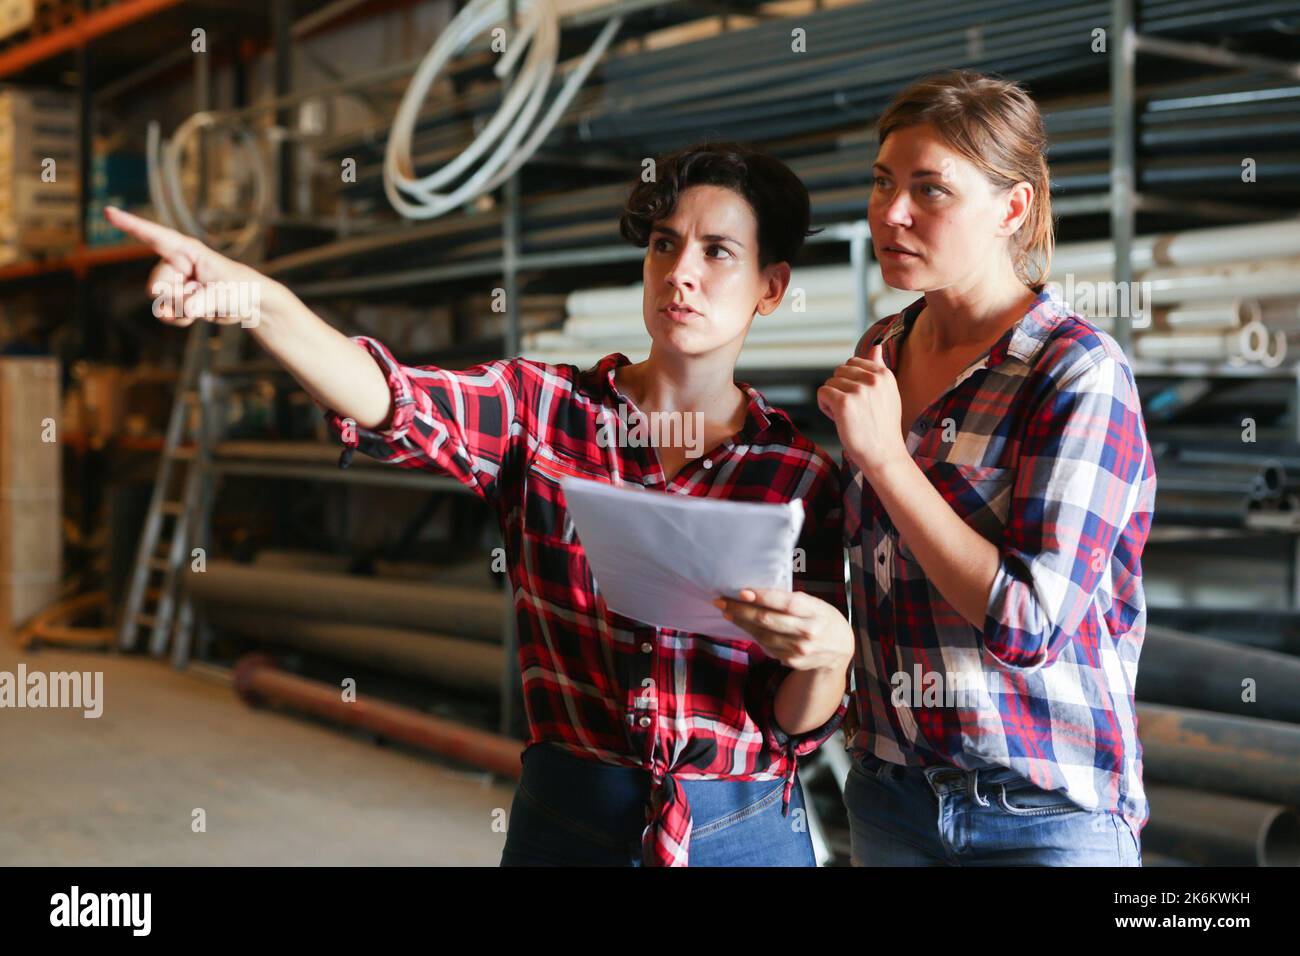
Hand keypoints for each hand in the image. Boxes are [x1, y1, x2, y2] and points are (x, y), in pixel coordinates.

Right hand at [104, 206, 285, 327]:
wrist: (250, 304)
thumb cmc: (241, 288)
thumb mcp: (224, 294)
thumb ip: (201, 301)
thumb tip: (181, 312)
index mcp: (187, 251)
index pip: (155, 236)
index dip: (131, 224)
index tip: (108, 211)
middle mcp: (176, 263)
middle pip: (155, 284)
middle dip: (175, 297)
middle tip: (202, 296)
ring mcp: (175, 281)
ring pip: (160, 302)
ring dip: (181, 310)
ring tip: (203, 304)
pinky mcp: (176, 298)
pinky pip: (165, 313)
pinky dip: (179, 319)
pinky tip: (196, 315)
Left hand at [714, 589, 852, 671]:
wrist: (840, 649)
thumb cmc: (822, 618)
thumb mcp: (815, 603)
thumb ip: (791, 600)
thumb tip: (757, 591)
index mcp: (814, 611)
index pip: (785, 603)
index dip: (762, 597)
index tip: (741, 591)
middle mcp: (807, 631)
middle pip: (768, 620)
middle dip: (741, 610)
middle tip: (721, 600)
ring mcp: (799, 649)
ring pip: (762, 635)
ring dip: (742, 622)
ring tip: (727, 611)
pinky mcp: (792, 661)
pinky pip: (766, 646)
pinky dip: (753, 635)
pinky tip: (743, 625)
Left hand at [817, 343, 907, 476]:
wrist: (884, 455)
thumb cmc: (882, 427)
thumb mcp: (887, 393)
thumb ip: (878, 369)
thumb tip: (876, 346)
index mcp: (884, 374)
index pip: (853, 362)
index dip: (850, 382)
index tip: (861, 401)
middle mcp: (873, 379)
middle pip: (839, 371)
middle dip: (840, 389)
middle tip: (854, 411)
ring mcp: (859, 390)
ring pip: (830, 383)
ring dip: (832, 399)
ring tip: (848, 417)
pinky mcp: (844, 403)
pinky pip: (822, 393)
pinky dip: (824, 406)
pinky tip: (838, 419)